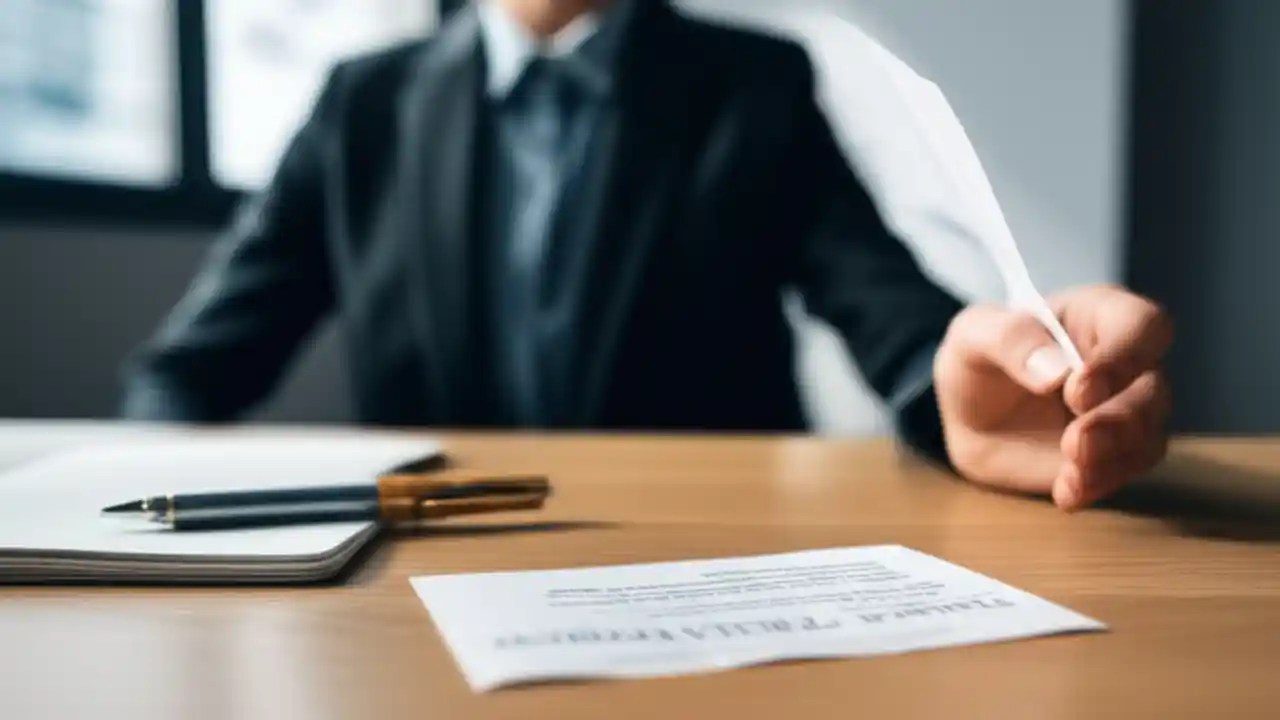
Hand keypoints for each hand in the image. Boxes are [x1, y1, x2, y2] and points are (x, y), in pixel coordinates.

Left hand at [934, 285, 1172, 509]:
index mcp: (1099, 316)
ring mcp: (1124, 413)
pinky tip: (1066, 493)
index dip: (1124, 356)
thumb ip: (1010, 340)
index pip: (1143, 325)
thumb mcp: (974, 334)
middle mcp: (1126, 363)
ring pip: (1149, 436)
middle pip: (1154, 389)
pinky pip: (1124, 472)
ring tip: (1069, 474)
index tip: (1080, 387)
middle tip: (1074, 441)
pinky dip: (1098, 485)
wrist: (967, 416)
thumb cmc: (979, 359)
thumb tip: (1056, 371)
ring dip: (1112, 459)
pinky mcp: (1112, 456)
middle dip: (1120, 420)